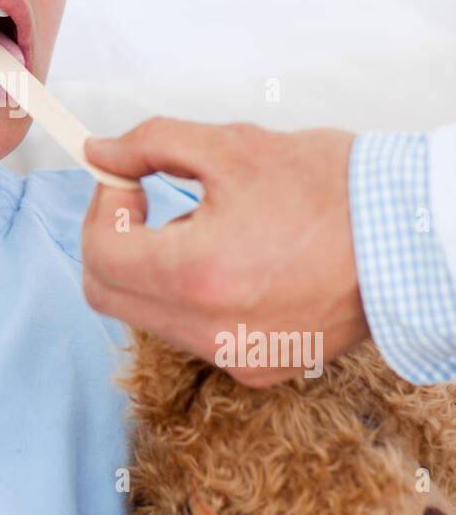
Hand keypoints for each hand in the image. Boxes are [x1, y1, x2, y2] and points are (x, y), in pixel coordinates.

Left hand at [80, 119, 369, 386]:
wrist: (413, 238)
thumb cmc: (334, 187)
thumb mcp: (234, 146)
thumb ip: (152, 145)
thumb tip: (100, 154)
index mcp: (199, 275)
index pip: (100, 256)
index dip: (103, 209)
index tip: (128, 180)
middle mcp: (212, 332)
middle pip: (110, 295)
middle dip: (115, 243)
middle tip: (147, 201)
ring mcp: (236, 358)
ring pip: (149, 316)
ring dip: (154, 269)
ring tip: (206, 228)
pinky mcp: (259, 370)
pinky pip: (194, 335)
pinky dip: (191, 297)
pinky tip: (234, 261)